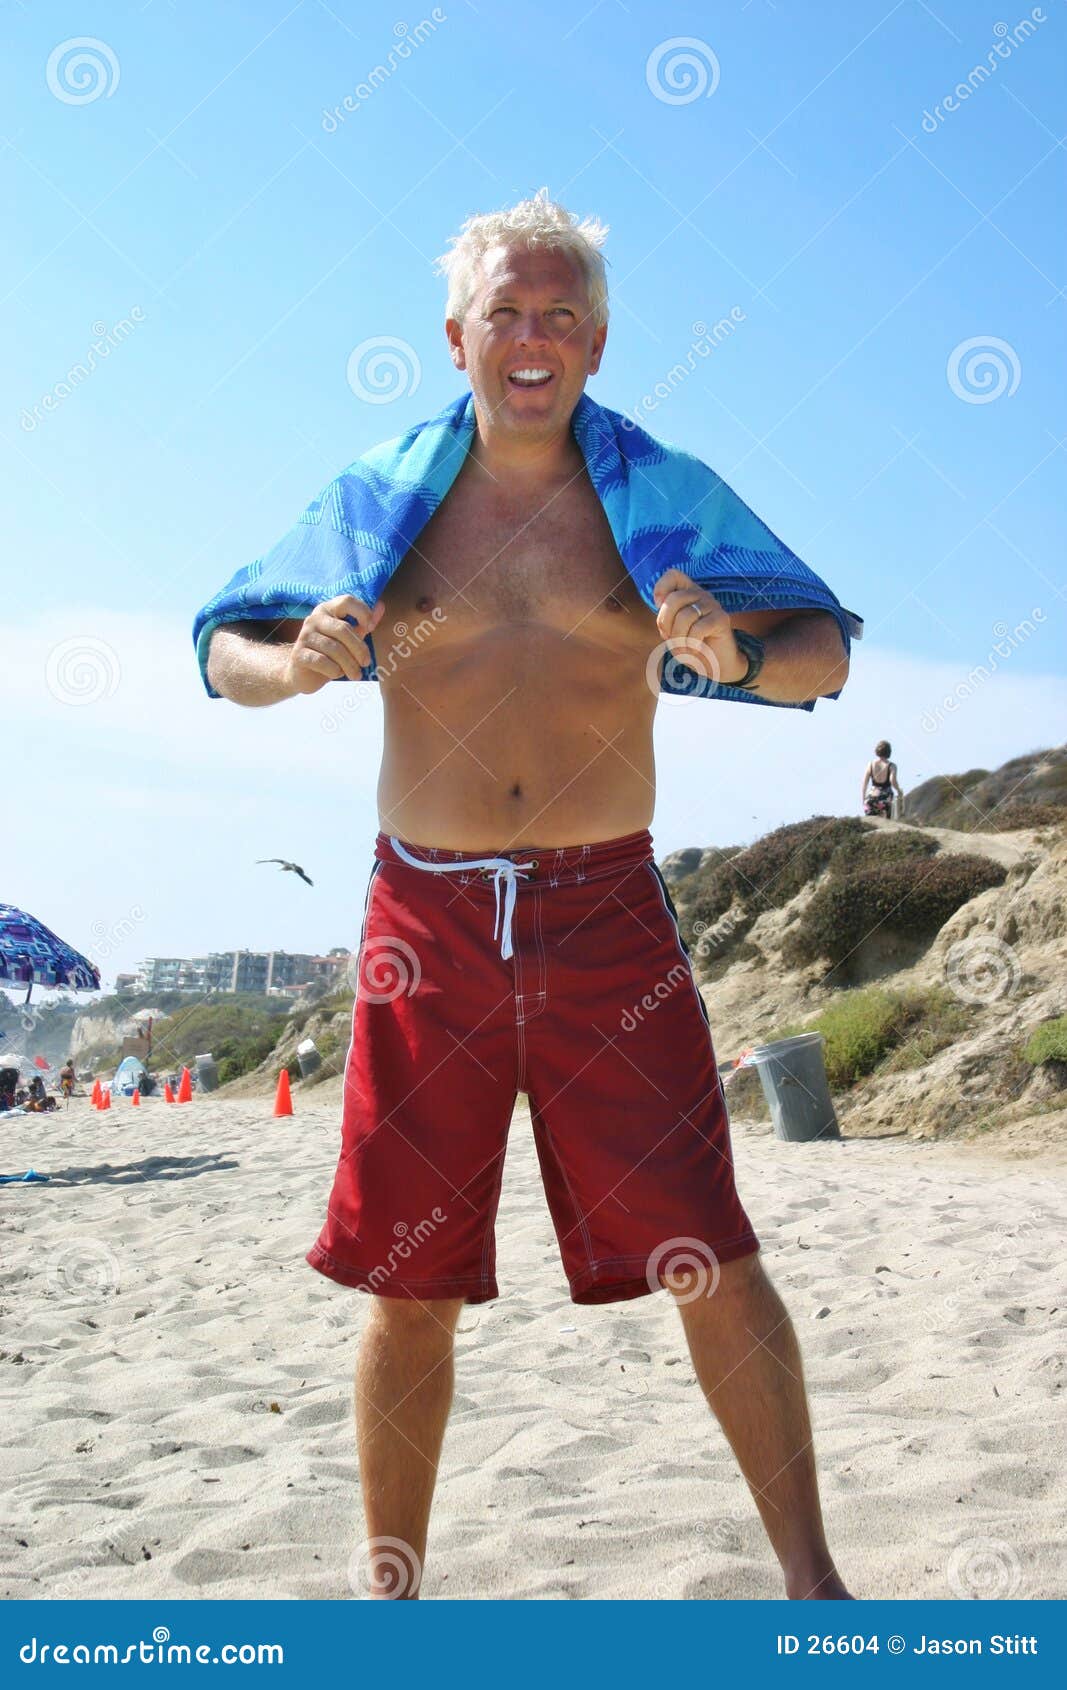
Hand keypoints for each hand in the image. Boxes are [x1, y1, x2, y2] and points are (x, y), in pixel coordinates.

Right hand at [283, 593, 384, 694]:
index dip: (362, 612)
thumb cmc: (329, 652)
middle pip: (343, 629)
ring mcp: (304, 636)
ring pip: (334, 648)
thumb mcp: (349, 636)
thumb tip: (381, 606)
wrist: (302, 673)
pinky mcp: (298, 654)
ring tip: (355, 674)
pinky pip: (322, 661)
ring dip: (350, 665)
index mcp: (327, 610)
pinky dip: (334, 670)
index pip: (346, 601)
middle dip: (359, 648)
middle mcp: (314, 619)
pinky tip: (337, 674)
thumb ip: (363, 622)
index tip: (371, 628)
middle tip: (366, 663)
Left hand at [652, 569, 745, 686]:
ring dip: (678, 639)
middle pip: (674, 598)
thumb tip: (660, 603)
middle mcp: (701, 594)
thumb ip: (665, 616)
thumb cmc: (691, 646)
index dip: (661, 588)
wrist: (715, 665)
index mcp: (687, 593)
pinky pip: (698, 629)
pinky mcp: (721, 618)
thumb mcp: (672, 631)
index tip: (658, 606)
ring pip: (684, 616)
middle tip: (669, 638)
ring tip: (683, 649)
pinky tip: (695, 650)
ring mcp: (712, 605)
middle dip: (665, 623)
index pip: (673, 575)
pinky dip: (691, 644)